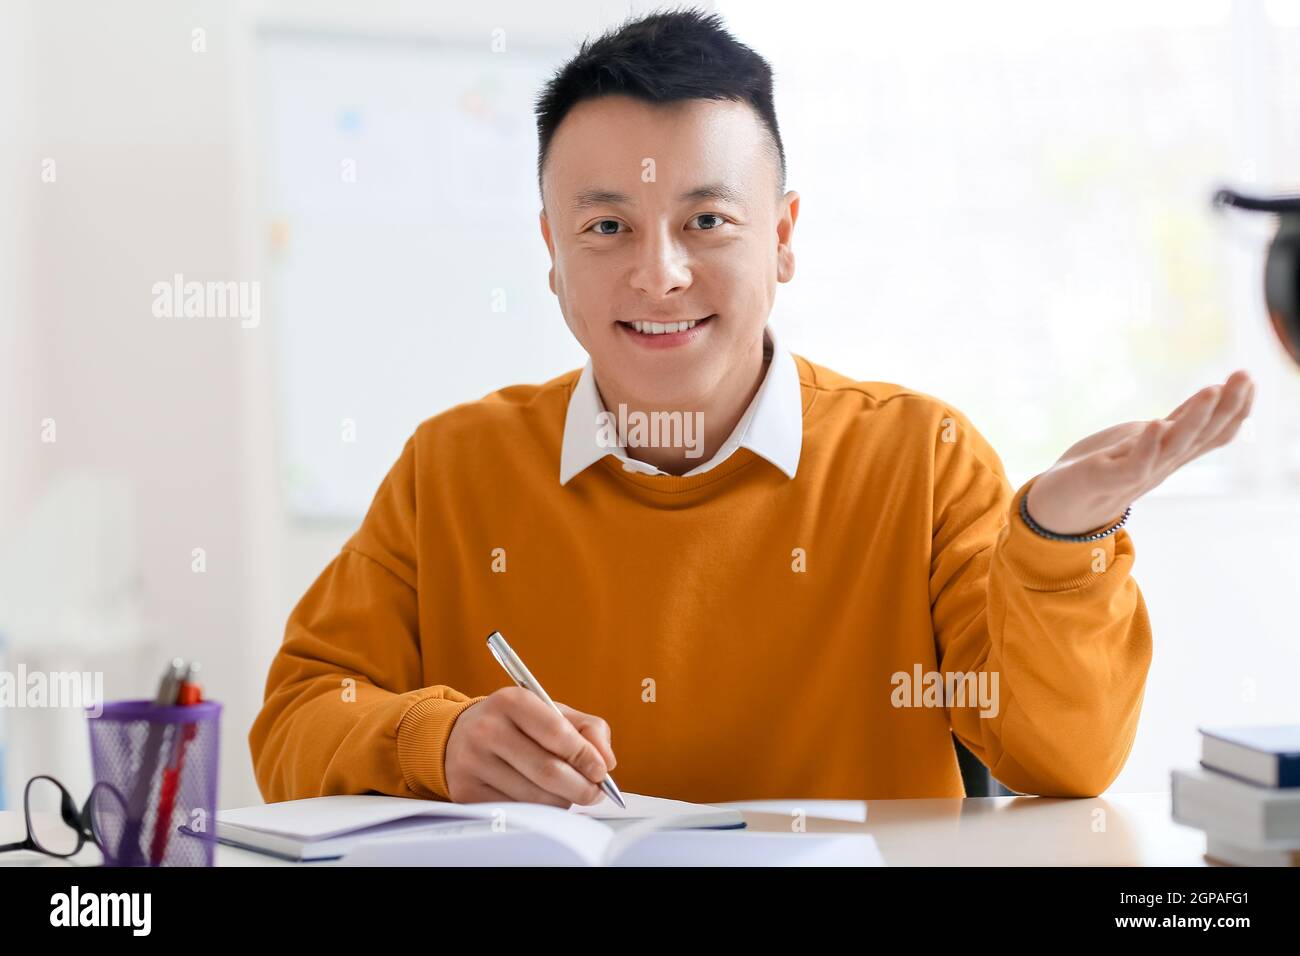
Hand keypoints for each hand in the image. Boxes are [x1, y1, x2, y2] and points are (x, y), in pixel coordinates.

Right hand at [445, 687, 616, 805]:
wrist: (458, 736)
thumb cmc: (514, 723)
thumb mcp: (550, 711)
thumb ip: (587, 728)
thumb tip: (606, 761)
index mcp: (511, 701)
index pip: (557, 733)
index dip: (586, 756)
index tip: (601, 770)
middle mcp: (487, 729)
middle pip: (548, 771)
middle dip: (581, 787)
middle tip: (595, 792)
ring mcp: (473, 763)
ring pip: (535, 797)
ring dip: (562, 801)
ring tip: (566, 792)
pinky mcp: (466, 792)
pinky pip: (517, 811)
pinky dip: (539, 811)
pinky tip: (541, 798)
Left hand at [1025, 370, 1255, 535]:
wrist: (1058, 506)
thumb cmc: (1103, 468)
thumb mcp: (1145, 439)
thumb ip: (1175, 425)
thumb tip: (1211, 398)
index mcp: (1170, 454)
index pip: (1211, 433)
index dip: (1233, 409)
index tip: (1250, 378)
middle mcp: (1161, 464)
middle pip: (1201, 436)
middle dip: (1226, 406)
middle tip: (1246, 375)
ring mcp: (1136, 473)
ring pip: (1173, 447)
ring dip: (1193, 419)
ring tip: (1212, 390)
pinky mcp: (1107, 479)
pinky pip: (1133, 465)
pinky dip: (1146, 446)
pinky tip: (1155, 425)